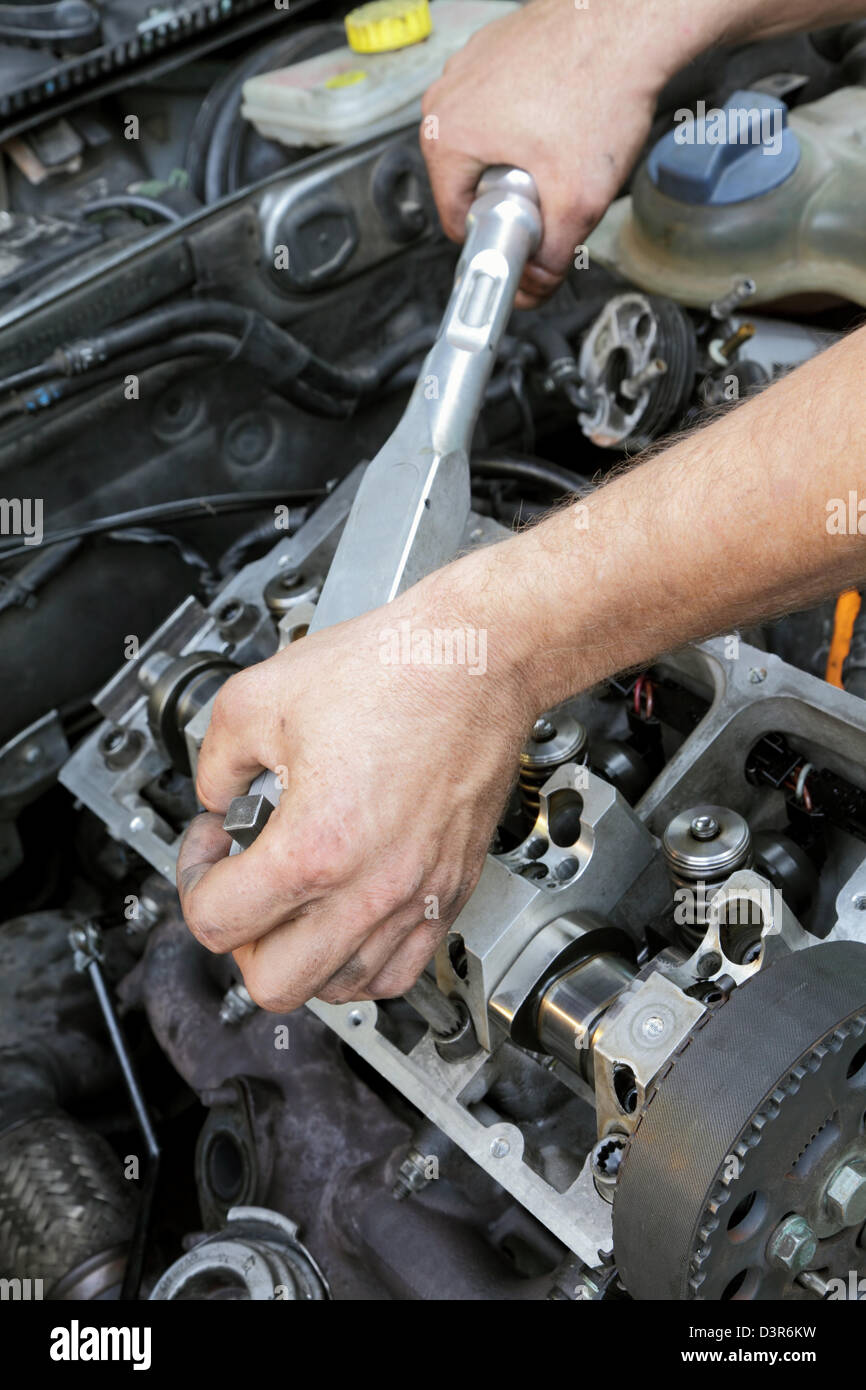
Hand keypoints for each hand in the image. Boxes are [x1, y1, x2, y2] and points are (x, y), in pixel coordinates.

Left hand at [177, 556, 535, 1010]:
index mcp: (315, 847)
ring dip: (302, 954)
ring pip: (340, 987)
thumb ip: (215, 760)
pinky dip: (362, 962)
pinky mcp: (452, 891)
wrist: (479, 660)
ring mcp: (417, 897)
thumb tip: (217, 794)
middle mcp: (370, 888)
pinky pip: (400, 972)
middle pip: (273, 982)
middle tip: (245, 885)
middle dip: (241, 937)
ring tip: (298, 900)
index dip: (194, 880)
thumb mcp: (259, 696)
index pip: (218, 922)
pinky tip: (348, 916)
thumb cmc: (395, 671)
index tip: (213, 844)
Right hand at [420, 0, 713, 305]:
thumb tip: (534, 287)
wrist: (633, 20)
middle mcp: (446, 95)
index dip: (496, 239)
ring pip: (488, 143)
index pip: (455, 219)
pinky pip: (504, 106)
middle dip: (511, 198)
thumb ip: (549, 259)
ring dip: (522, 160)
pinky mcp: (497, 49)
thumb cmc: (599, 86)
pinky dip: (532, 121)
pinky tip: (566, 118)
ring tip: (564, 148)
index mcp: (444, 134)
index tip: (525, 237)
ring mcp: (470, 66)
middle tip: (555, 187)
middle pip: (470, 181)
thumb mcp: (575, 200)